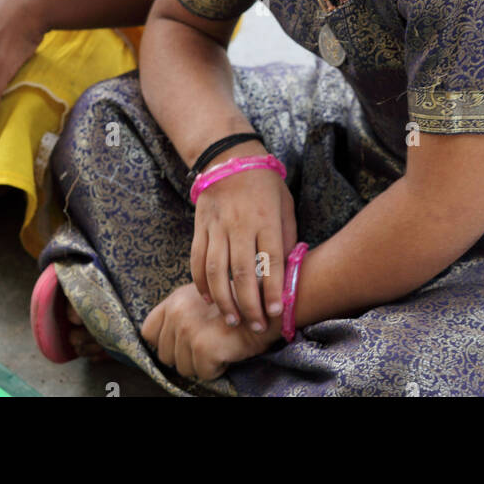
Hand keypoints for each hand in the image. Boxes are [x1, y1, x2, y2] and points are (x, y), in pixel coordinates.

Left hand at [142, 282, 279, 381]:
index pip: (148, 332)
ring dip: (202, 363)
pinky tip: (227, 350)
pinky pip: (202, 374)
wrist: (266, 307)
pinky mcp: (202, 346)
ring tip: (219, 344)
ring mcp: (187, 329)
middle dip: (185, 356)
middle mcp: (176, 311)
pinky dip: (217, 368)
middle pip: (164, 355)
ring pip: (182, 368)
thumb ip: (179, 314)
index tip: (184, 342)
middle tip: (209, 342)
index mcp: (174, 300)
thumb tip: (163, 341)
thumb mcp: (202, 300)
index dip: (164, 342)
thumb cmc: (237, 308)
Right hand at [190, 162, 296, 331]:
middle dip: (248, 304)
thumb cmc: (265, 184)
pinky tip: (209, 299)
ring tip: (233, 319)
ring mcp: (217, 226)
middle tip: (254, 327)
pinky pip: (197, 259)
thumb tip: (286, 272)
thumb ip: (285, 237)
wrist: (229, 156)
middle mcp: (239, 224)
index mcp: (265, 219)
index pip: (270, 261)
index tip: (274, 313)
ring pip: (215, 270)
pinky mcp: (200, 227)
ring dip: (223, 299)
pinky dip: (201, 282)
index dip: (272, 290)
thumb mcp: (285, 204)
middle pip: (241, 272)